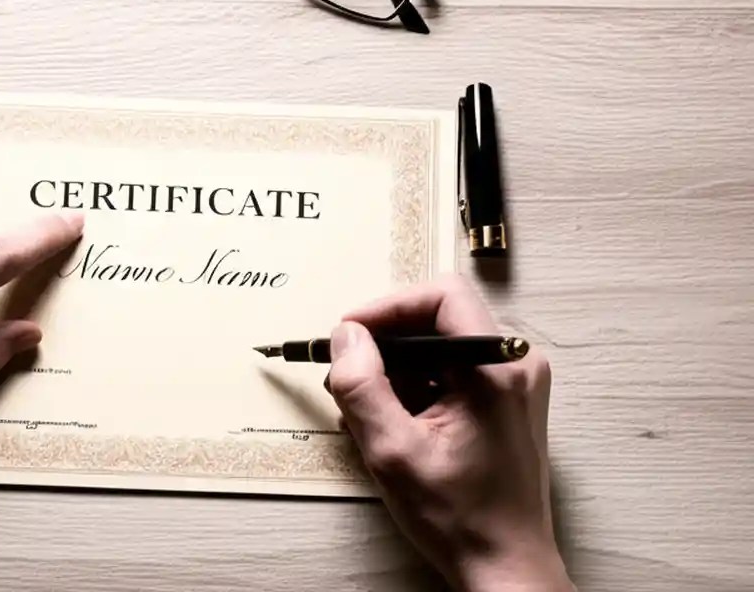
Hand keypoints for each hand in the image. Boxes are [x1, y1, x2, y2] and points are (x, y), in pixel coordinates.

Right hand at [325, 276, 571, 591]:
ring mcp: (513, 384)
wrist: (505, 565)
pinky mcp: (504, 401)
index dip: (388, 306)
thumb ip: (363, 387)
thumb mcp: (393, 452)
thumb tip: (346, 337)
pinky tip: (389, 422)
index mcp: (498, 370)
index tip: (350, 334)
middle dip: (385, 343)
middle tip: (345, 374)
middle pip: (438, 318)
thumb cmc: (462, 518)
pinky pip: (451, 371)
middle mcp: (515, 365)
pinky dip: (415, 387)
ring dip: (395, 369)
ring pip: (440, 346)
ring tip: (363, 410)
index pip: (442, 295)